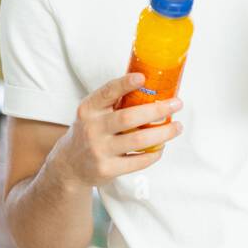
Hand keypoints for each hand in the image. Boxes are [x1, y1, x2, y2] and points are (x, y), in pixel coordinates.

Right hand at [53, 73, 183, 187]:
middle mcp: (91, 129)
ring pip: (139, 140)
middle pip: (129, 117)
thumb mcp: (93, 113)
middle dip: (157, 109)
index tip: (143, 77)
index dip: (124, 84)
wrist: (70, 166)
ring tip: (177, 127)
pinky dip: (154, 153)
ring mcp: (99, 151)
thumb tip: (151, 84)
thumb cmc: (90, 132)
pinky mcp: (107, 169)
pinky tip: (162, 146)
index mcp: (88, 110)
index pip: (106, 93)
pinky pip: (138, 161)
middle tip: (177, 104)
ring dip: (163, 132)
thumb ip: (113, 101)